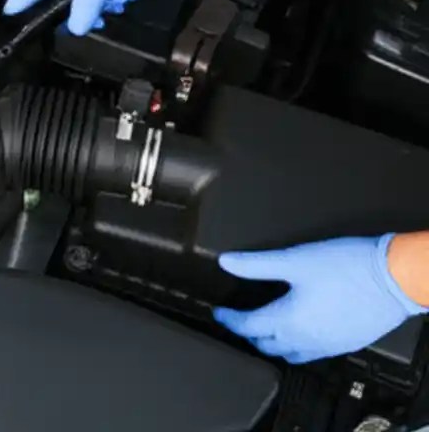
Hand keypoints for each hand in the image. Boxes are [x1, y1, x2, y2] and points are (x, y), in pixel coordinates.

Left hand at [214, 234, 427, 364]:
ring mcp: (328, 346)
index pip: (248, 327)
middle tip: (241, 321)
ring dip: (274, 344)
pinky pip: (314, 354)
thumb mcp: (294, 260)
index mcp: (288, 321)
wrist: (395, 278)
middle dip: (249, 334)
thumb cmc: (347, 267)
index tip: (220, 313)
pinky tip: (301, 332)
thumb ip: (257, 264)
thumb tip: (227, 262)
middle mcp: (306, 340)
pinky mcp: (346, 344)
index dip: (229, 319)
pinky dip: (298, 347)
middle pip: (267, 345)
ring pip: (291, 354)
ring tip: (266, 330)